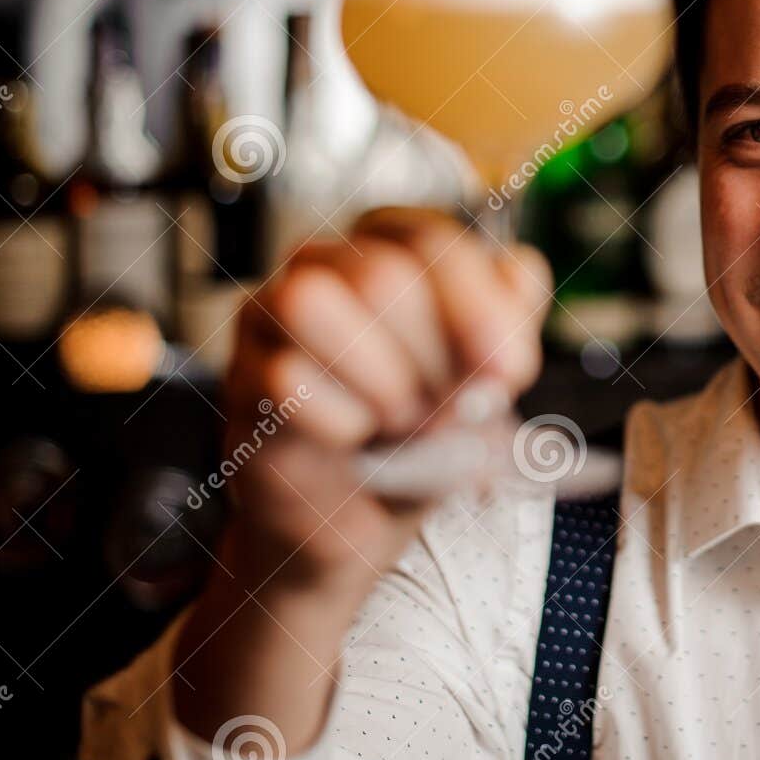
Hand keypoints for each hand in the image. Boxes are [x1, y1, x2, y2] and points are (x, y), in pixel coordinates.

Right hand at [218, 206, 551, 599]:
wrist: (363, 520)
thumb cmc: (422, 434)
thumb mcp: (486, 376)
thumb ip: (510, 320)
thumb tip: (516, 282)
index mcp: (389, 244)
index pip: (431, 239)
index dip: (478, 307)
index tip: (510, 372)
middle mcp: (323, 263)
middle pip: (382, 275)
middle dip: (432, 362)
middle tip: (441, 410)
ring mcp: (269, 318)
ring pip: (312, 302)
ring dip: (379, 382)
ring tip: (396, 421)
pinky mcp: (242, 382)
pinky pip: (287, 383)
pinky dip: (341, 425)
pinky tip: (353, 442)